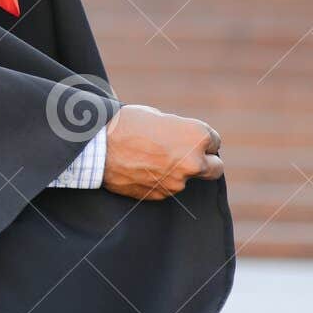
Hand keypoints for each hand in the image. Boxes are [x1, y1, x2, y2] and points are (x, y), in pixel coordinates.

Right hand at [100, 104, 222, 199]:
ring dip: (176, 172)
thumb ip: (177, 131)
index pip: (214, 142)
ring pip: (186, 179)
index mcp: (197, 136)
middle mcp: (194, 161)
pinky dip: (158, 181)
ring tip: (149, 159)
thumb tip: (181, 140)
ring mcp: (178, 182)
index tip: (187, 139)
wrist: (97, 146)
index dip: (199, 139)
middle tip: (184, 156)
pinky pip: (167, 188)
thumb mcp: (158, 117)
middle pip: (216, 168)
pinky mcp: (161, 195)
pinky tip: (140, 169)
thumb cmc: (125, 124)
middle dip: (205, 162)